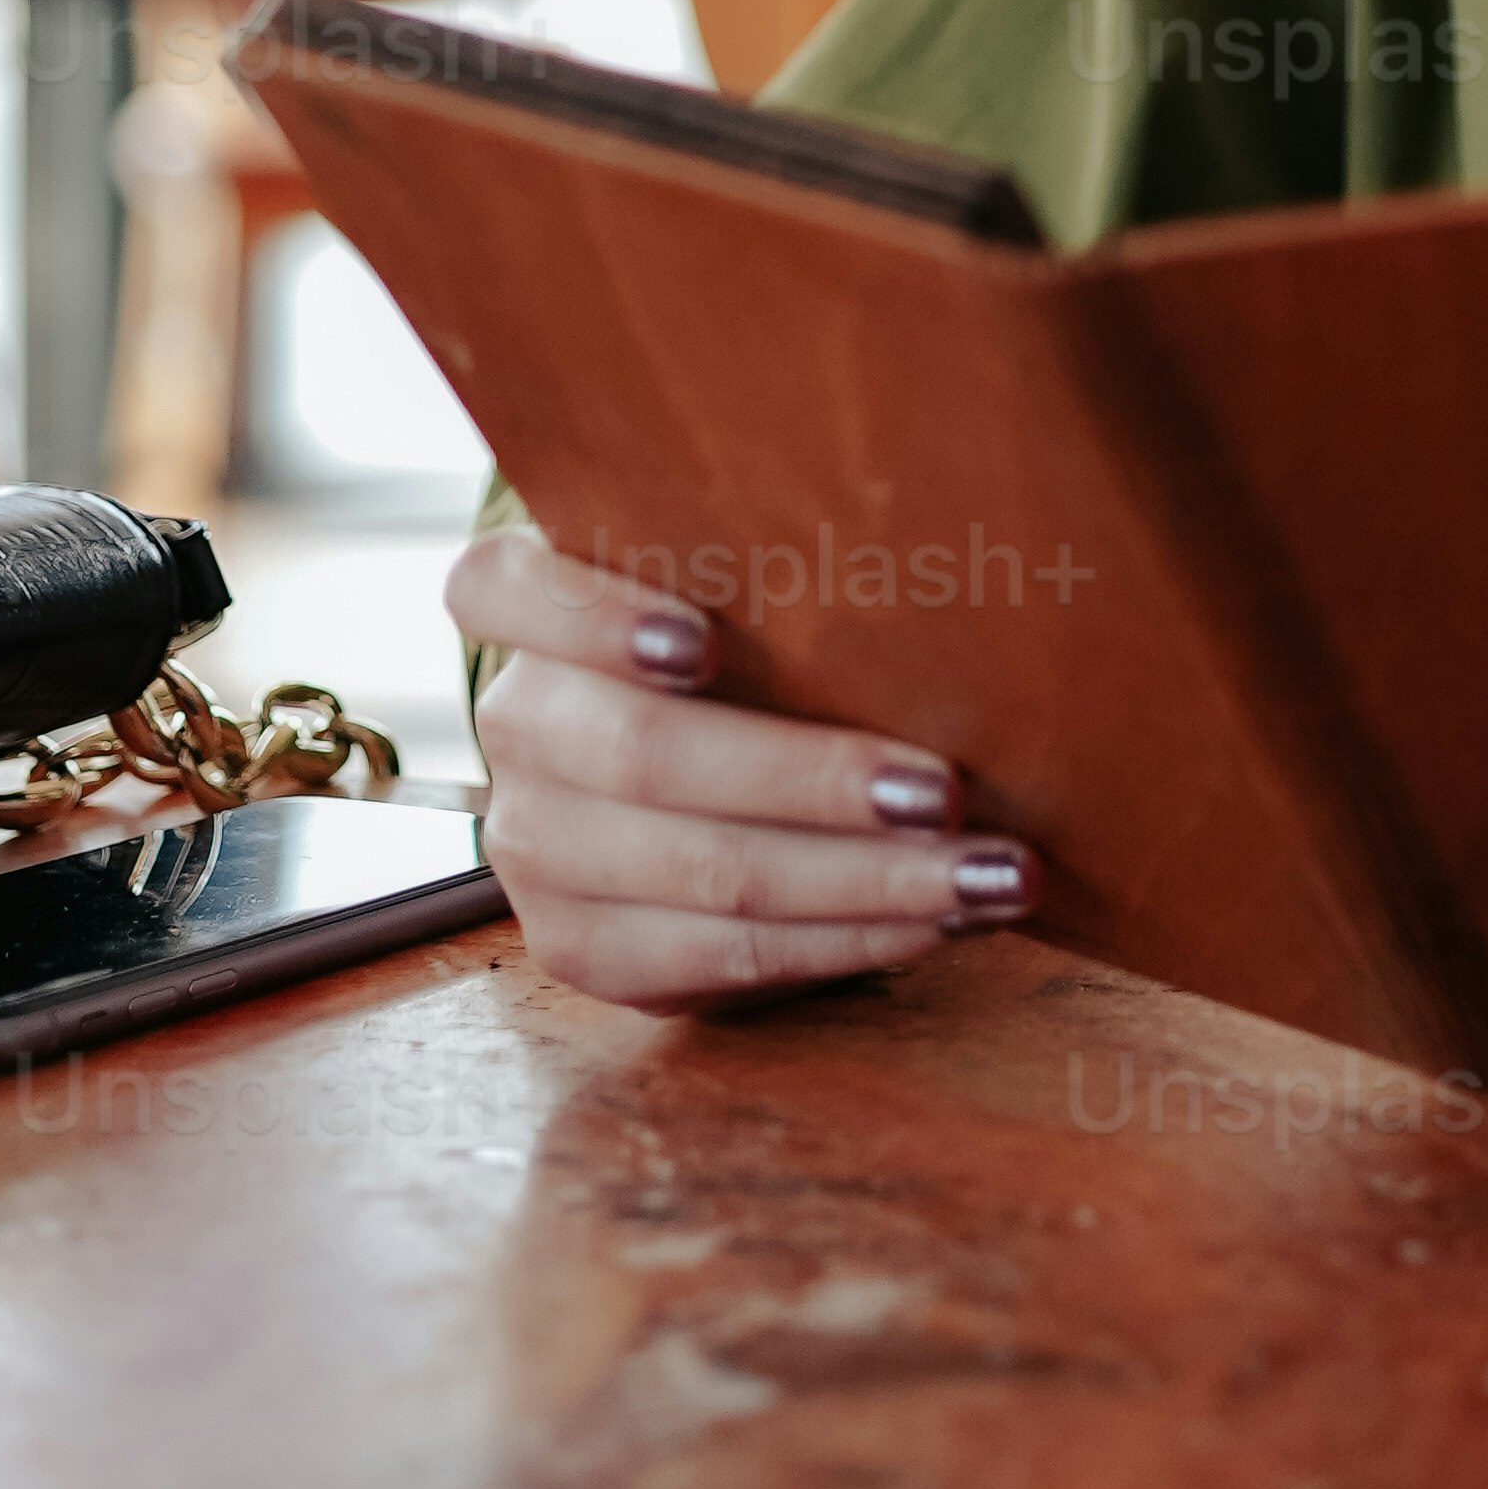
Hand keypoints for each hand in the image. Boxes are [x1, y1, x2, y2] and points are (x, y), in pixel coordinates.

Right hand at [449, 519, 1037, 1012]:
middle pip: (643, 755)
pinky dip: (846, 940)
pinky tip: (939, 921)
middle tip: (943, 790)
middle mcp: (516, 721)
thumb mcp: (746, 570)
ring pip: (699, 871)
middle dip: (811, 779)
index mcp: (521, 600)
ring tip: (990, 874)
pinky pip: (717, 958)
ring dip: (865, 880)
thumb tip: (947, 530)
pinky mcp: (578, 945)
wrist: (687, 753)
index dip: (595, 617)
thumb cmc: (756, 624)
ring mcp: (531, 844)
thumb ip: (783, 551)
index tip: (706, 643)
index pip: (498, 589)